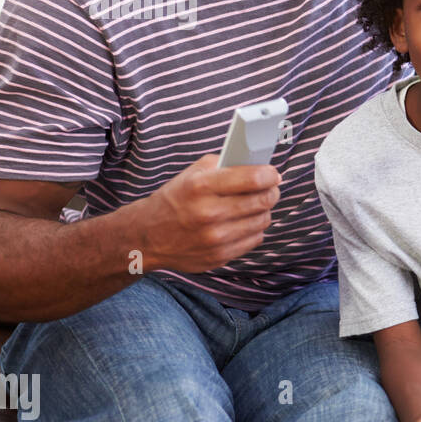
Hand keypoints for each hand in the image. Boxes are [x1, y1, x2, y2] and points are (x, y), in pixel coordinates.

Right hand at [135, 154, 279, 271]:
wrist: (147, 236)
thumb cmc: (175, 199)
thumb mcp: (192, 173)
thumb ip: (225, 165)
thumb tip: (259, 166)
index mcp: (200, 187)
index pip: (252, 179)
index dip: (269, 174)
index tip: (272, 174)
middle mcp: (208, 214)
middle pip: (263, 200)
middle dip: (271, 191)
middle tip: (270, 188)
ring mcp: (215, 239)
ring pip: (262, 220)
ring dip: (263, 211)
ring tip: (255, 205)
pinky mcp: (220, 256)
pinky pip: (255, 239)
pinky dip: (254, 229)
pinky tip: (243, 222)